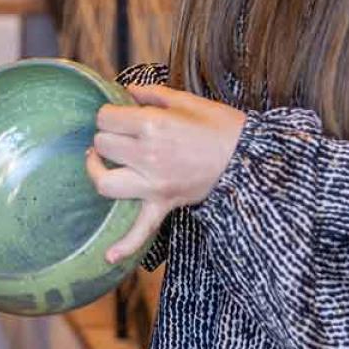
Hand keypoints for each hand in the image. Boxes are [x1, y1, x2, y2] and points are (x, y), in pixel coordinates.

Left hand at [85, 84, 245, 263]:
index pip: (105, 118)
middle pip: (102, 145)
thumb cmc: (221, 126)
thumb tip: (127, 90)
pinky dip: (124, 245)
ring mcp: (154, 183)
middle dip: (106, 136)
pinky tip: (108, 257)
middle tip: (119, 133)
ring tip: (99, 163)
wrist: (251, 160)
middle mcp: (147, 155)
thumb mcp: (186, 99)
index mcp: (151, 125)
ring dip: (98, 172)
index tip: (120, 114)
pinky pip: (141, 230)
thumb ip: (151, 93)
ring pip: (106, 183)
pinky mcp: (165, 204)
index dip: (108, 113)